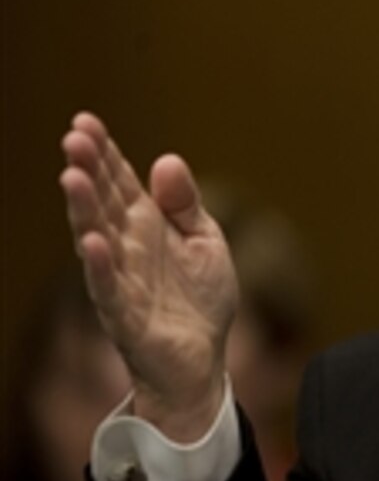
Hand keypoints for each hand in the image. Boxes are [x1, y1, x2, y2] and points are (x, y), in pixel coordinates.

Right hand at [59, 112, 237, 441]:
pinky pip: (109, 290)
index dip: (103, 153)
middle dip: (88, 171)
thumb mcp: (204, 239)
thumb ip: (185, 203)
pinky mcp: (126, 317)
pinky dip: (100, 267)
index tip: (85, 122)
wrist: (203, 359)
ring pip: (96, 240)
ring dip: (83, 210)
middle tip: (73, 138)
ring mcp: (121, 280)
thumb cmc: (199, 298)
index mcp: (145, 225)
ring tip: (72, 177)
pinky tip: (92, 243)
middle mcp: (126, 247)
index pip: (118, 182)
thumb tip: (166, 159)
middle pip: (102, 203)